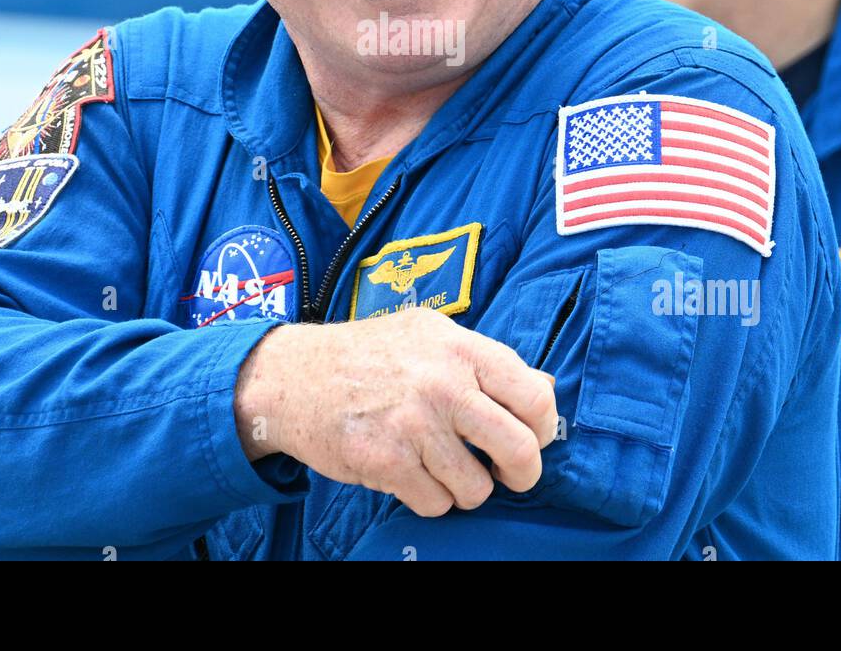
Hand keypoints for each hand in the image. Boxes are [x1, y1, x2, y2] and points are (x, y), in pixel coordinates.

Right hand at [234, 309, 557, 516]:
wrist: (295, 376)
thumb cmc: (369, 356)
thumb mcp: (431, 336)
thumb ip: (487, 362)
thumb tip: (545, 388)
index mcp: (461, 348)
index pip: (535, 396)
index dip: (543, 427)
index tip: (532, 437)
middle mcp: (443, 383)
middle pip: (519, 450)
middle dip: (521, 473)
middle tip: (506, 474)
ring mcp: (414, 424)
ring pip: (477, 488)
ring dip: (464, 487)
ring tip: (440, 465)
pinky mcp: (386, 461)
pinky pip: (436, 504)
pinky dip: (428, 497)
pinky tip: (409, 471)